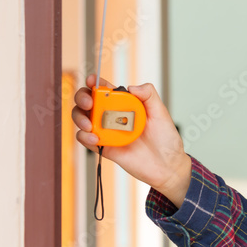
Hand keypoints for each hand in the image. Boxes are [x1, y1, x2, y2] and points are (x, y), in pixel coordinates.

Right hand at [71, 74, 191, 206]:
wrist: (167, 165)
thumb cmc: (165, 138)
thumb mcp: (161, 112)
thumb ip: (149, 94)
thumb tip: (131, 87)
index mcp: (124, 103)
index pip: (104, 89)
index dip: (95, 82)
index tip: (92, 81)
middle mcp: (112, 115)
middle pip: (87, 101)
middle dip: (82, 97)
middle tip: (89, 103)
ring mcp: (106, 131)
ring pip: (82, 118)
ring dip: (79, 118)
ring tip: (90, 125)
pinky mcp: (104, 147)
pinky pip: (86, 140)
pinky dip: (84, 136)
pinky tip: (95, 137)